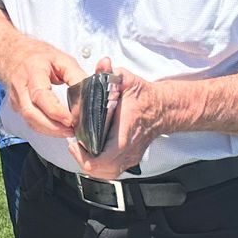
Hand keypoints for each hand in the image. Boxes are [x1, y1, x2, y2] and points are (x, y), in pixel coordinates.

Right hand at [4, 39, 84, 138]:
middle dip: (52, 127)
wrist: (12, 54)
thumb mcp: (61, 59)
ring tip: (67, 131)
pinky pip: (29, 121)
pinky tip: (57, 129)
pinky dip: (44, 128)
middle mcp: (20, 86)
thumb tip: (88, 95)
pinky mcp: (16, 106)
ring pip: (29, 120)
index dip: (55, 110)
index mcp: (32, 71)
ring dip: (49, 130)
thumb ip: (75, 76)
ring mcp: (16, 98)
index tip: (70, 119)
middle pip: (31, 113)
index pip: (40, 95)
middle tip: (71, 130)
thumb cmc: (38, 55)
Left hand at [69, 64, 170, 180]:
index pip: (102, 159)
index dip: (83, 156)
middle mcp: (129, 151)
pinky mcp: (131, 159)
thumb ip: (111, 72)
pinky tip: (92, 154)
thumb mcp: (126, 80)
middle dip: (83, 161)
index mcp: (125, 135)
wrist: (162, 108)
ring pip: (107, 173)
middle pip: (102, 171)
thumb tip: (103, 63)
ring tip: (81, 151)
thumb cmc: (144, 97)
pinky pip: (112, 171)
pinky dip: (100, 167)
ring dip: (91, 165)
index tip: (74, 144)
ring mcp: (131, 157)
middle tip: (75, 147)